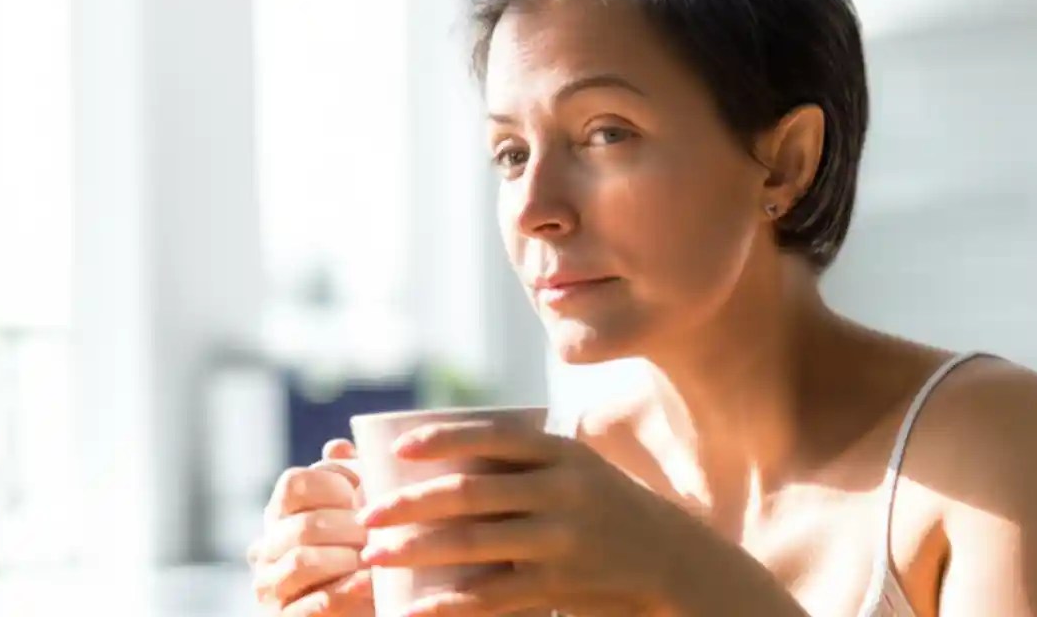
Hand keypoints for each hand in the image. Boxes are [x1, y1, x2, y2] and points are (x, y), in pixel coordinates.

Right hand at [248, 439, 374, 615]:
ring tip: (378, 557)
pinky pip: (311, 604)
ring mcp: (271, 586)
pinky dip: (344, 592)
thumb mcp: (362, 511)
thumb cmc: (365, 552)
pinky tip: (370, 586)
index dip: (334, 483)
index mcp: (282, 513)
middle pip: (303, 524)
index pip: (294, 483)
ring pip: (302, 561)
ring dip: (346, 558)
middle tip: (384, 529)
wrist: (367, 605)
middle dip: (350, 527)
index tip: (367, 492)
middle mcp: (267, 547)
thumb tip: (338, 445)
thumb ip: (352, 478)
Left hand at [355, 419, 712, 616]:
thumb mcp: (575, 467)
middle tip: (367, 515)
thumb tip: (438, 452)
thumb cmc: (604, 504)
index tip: (398, 450)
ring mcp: (560, 539)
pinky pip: (493, 595)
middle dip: (410, 503)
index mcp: (562, 452)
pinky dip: (450, 603)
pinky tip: (416, 608)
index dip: (442, 439)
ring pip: (473, 544)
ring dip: (416, 550)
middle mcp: (561, 491)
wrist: (669, 559)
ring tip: (376, 556)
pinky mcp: (558, 585)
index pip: (492, 437)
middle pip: (470, 492)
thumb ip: (521, 459)